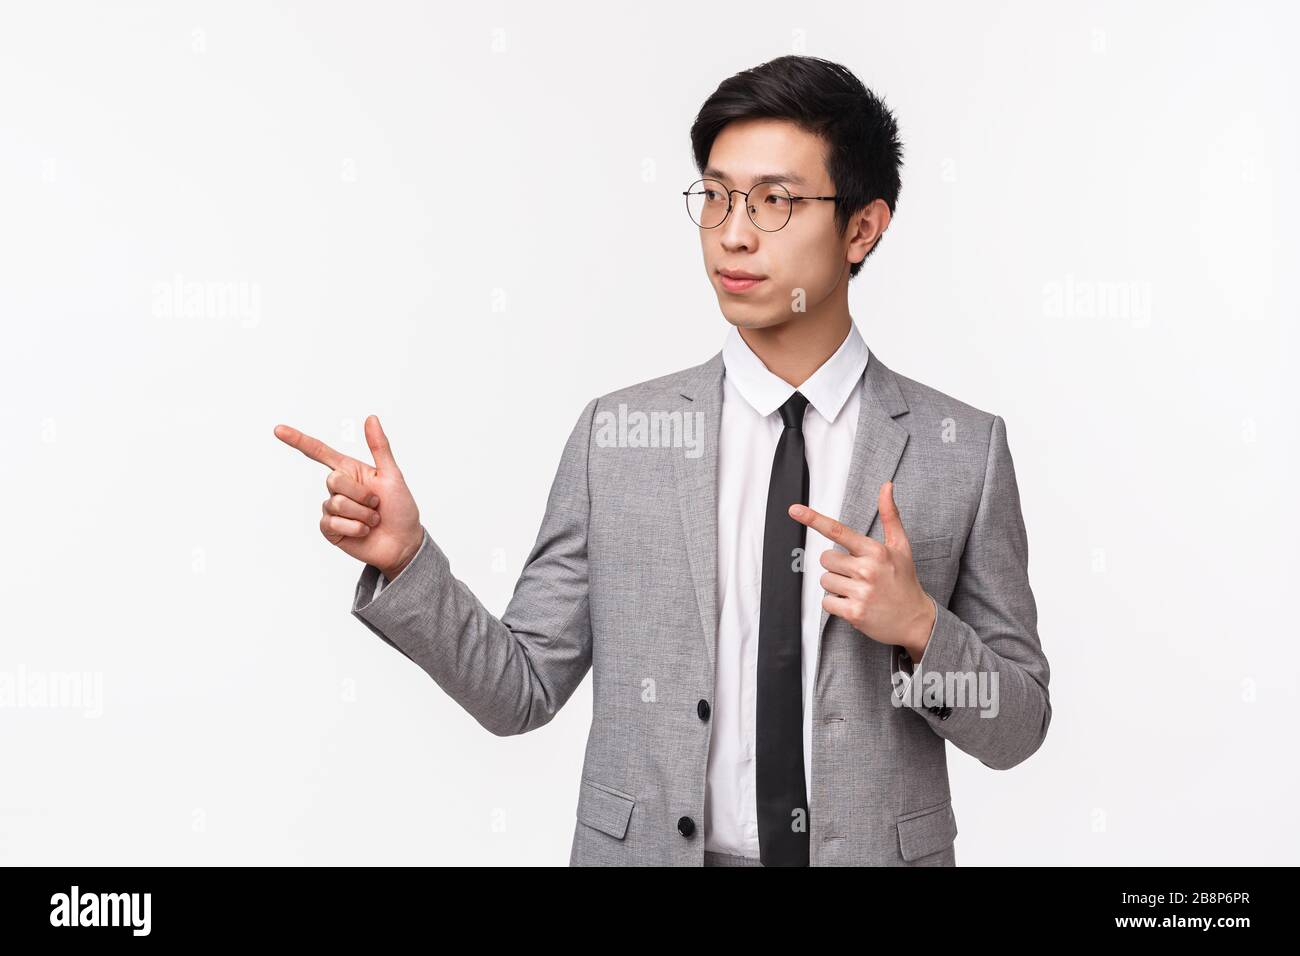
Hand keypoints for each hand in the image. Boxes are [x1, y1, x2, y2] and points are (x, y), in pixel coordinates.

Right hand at [274, 415, 422, 579]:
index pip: (320, 453)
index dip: (298, 440)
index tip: (278, 430)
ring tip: (374, 519)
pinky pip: (332, 523)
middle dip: (360, 493)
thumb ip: (380, 447)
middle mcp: (339, 489)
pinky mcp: (330, 529)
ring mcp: (333, 510)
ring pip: (336, 504)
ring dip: (362, 513)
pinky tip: (364, 531)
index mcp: (351, 471)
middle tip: (377, 503)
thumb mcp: (393, 475)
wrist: (404, 542)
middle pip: (333, 480)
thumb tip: (371, 418)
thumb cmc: (401, 509)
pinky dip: (355, 527)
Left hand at [789, 481, 935, 657]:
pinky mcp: (854, 612)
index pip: (838, 531)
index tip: (795, 510)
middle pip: (825, 559)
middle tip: (856, 574)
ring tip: (857, 589)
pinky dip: (835, 604)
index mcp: (876, 551)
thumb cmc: (904, 580)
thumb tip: (886, 486)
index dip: (814, 519)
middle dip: (835, 566)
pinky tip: (853, 603)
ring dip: (836, 585)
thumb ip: (890, 516)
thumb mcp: (901, 546)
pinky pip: (826, 602)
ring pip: (825, 580)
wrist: (915, 619)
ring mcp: (861, 592)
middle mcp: (867, 570)